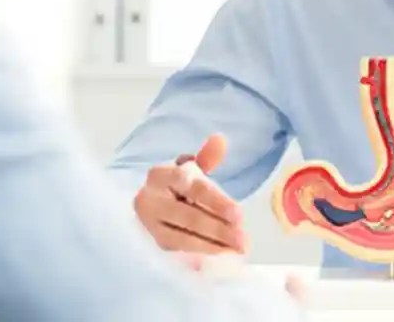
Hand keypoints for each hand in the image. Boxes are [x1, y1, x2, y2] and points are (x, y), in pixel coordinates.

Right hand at [133, 133, 249, 254]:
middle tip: (244, 240)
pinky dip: (204, 253)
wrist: (152, 203)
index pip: (193, 189)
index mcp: (161, 175)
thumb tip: (220, 140)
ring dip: (214, 245)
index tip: (239, 215)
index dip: (217, 202)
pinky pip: (181, 251)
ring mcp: (149, 224)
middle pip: (189, 216)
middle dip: (219, 229)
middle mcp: (150, 199)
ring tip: (238, 249)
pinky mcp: (154, 243)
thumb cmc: (178, 185)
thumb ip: (207, 157)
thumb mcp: (192, 169)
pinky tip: (224, 254)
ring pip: (184, 237)